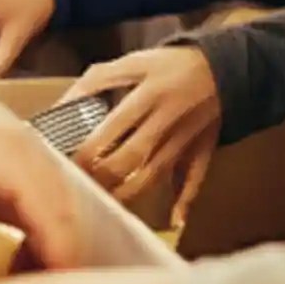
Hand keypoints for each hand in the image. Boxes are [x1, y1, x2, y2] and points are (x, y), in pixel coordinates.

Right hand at [0, 31, 79, 267]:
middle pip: (46, 188)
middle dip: (50, 236)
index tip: (20, 266)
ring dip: (59, 244)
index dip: (24, 226)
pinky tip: (53, 275)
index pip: (16, 181)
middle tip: (48, 281)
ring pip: (55, 200)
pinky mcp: (1, 154)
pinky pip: (48, 211)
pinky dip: (55, 245)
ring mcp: (1, 134)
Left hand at [60, 47, 221, 225]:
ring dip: (129, 194)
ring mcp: (186, 140)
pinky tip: (174, 220)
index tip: (65, 164)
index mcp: (147, 97)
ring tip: (104, 205)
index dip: (86, 152)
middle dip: (102, 178)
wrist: (224, 65)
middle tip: (79, 188)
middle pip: (130, 159)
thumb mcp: (132, 62)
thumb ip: (95, 81)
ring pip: (155, 175)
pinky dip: (185, 201)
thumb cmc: (169, 65)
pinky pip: (195, 179)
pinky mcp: (203, 150)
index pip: (111, 131)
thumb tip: (60, 107)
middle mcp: (166, 121)